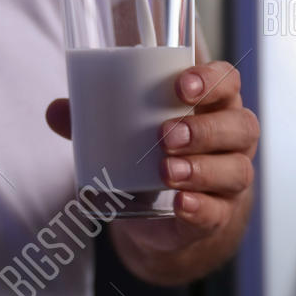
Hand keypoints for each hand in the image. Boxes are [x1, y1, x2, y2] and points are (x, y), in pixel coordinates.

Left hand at [45, 60, 258, 280]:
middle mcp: (231, 141)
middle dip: (204, 129)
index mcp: (213, 106)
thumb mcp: (127, 132)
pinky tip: (180, 203)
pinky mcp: (218, 215)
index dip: (211, 80)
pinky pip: (218, 212)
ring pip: (235, 170)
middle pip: (240, 126)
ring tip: (166, 171)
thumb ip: (94, 120)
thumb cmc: (153, 154)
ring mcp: (229, 180)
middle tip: (165, 135)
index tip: (180, 85)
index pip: (228, 82)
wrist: (165, 214)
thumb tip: (56, 111)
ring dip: (200, 169)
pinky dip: (200, 207)